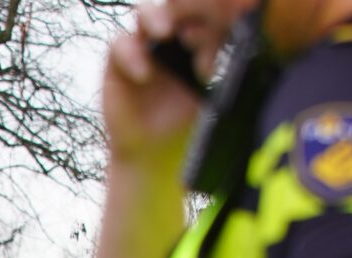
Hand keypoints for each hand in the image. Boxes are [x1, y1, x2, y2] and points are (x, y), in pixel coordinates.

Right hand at [103, 2, 208, 171]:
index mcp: (194, 35)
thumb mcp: (206, 86)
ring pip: (144, 12)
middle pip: (174, 3)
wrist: (153, 148)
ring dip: (155, 17)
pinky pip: (119, 44)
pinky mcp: (117, 62)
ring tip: (166, 33)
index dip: (210, 11)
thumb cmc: (182, 117)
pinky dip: (131, 54)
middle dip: (184, 7)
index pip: (201, 8)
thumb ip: (214, 61)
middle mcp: (168, 35)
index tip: (222, 24)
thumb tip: (234, 36)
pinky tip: (145, 75)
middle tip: (192, 23)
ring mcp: (142, 45)